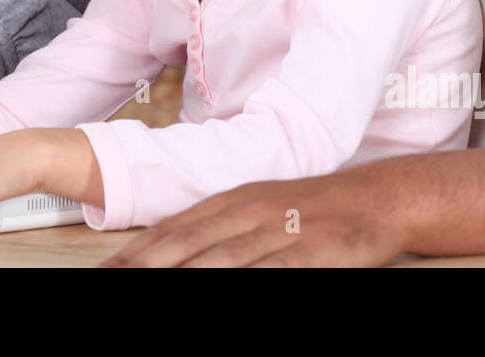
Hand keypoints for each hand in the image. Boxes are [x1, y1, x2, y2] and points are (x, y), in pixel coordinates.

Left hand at [99, 168, 405, 266]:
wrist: (375, 197)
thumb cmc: (311, 210)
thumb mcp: (257, 209)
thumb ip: (216, 229)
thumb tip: (171, 253)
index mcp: (231, 200)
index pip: (174, 228)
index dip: (138, 251)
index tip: (108, 270)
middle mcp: (249, 211)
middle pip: (188, 243)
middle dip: (147, 266)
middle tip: (113, 281)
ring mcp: (281, 229)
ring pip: (223, 258)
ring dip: (185, 275)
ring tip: (151, 287)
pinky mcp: (313, 250)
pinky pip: (276, 268)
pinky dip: (251, 277)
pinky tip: (229, 287)